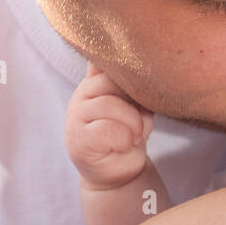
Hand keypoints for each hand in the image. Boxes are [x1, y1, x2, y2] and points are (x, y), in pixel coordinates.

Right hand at [64, 62, 153, 188]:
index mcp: (99, 78)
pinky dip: (123, 140)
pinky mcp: (78, 138)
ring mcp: (77, 114)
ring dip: (132, 124)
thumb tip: (148, 57)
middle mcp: (84, 91)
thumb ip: (135, 81)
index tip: (143, 84)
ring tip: (133, 135)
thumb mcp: (139, 101)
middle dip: (136, 103)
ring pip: (110, 105)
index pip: (108, 58)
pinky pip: (107, 130)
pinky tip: (122, 145)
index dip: (129, 69)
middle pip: (114, 81)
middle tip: (140, 121)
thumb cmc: (132, 131)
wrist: (120, 167)